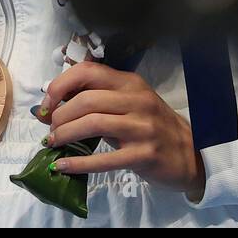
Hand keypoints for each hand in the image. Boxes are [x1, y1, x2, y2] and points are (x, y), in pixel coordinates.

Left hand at [40, 60, 205, 201]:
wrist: (191, 155)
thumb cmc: (152, 127)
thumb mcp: (129, 104)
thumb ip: (99, 101)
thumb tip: (53, 107)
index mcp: (130, 83)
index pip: (88, 71)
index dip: (60, 85)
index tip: (46, 103)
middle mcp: (137, 100)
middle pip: (87, 100)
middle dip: (60, 115)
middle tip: (50, 128)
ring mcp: (142, 127)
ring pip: (93, 123)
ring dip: (66, 134)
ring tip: (53, 143)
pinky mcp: (144, 154)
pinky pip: (105, 158)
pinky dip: (79, 163)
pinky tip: (63, 166)